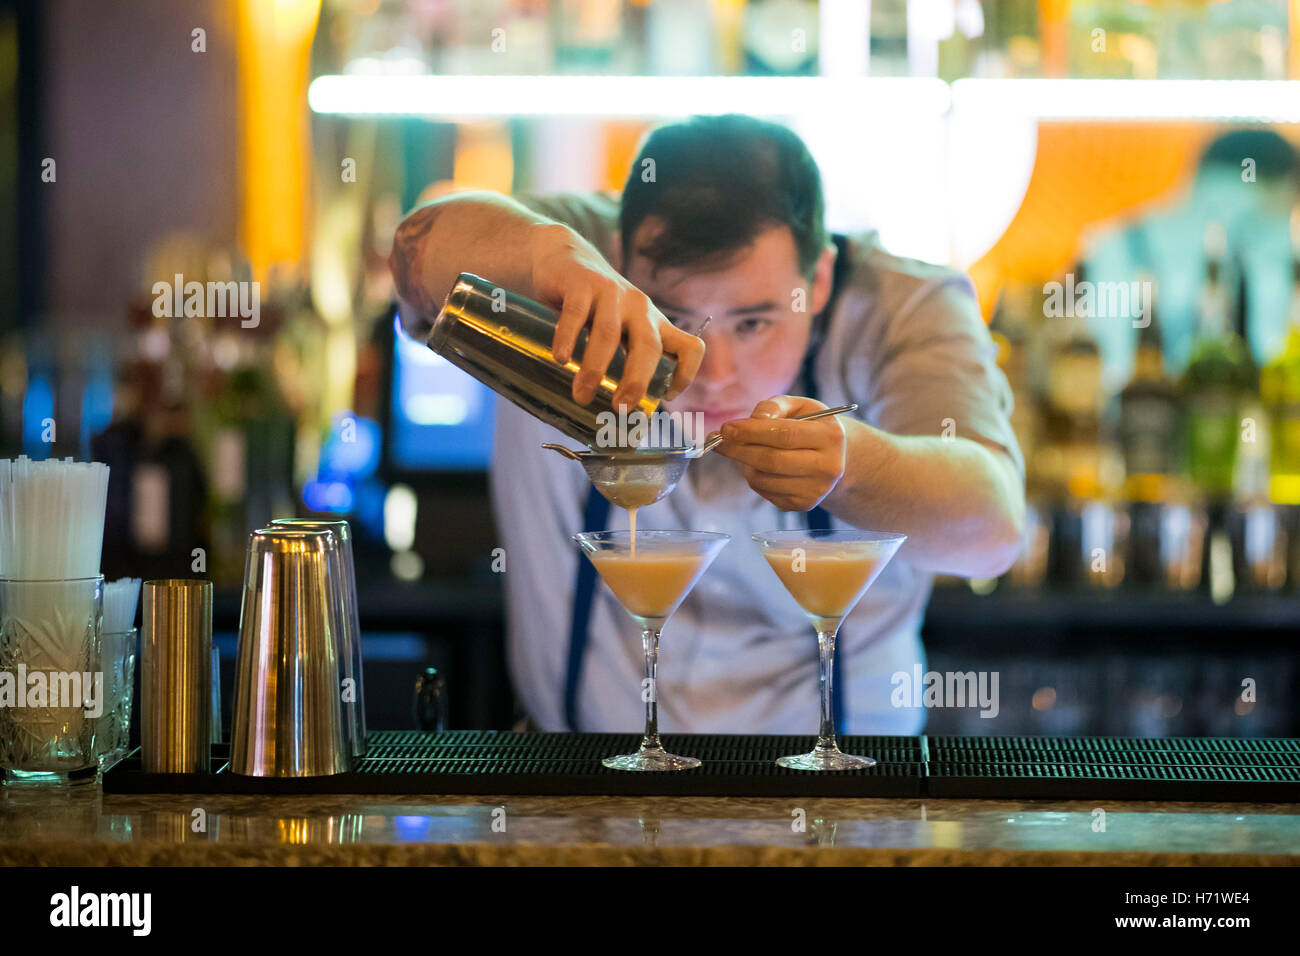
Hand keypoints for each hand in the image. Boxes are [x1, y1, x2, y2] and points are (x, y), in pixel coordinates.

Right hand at [529, 223, 704, 407]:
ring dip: (595, 368)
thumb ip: (625, 357)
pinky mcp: (581, 284)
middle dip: (637, 380)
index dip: (687, 373)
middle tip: (621, 408)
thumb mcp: (622, 328)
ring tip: (581, 394)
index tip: (667, 397)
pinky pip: (576, 314)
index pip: (689, 346)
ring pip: (608, 333)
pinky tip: (561, 359)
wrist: (564, 259)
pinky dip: (568, 338)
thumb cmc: (595, 306)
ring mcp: (611, 293)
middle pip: (648, 345)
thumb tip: (618, 408)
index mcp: (654, 323)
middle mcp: (639, 307)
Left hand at [713, 396, 846, 511]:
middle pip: (772, 461)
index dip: (751, 432)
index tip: (725, 428)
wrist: (834, 457)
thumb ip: (773, 407)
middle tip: (718, 441)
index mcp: (830, 437)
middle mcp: (828, 467)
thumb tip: (750, 421)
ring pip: (764, 479)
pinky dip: (754, 477)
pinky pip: (765, 492)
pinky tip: (758, 466)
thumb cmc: (810, 426)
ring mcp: (816, 490)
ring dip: (744, 464)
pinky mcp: (803, 505)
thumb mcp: (798, 407)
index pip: (785, 435)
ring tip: (743, 450)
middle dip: (738, 450)